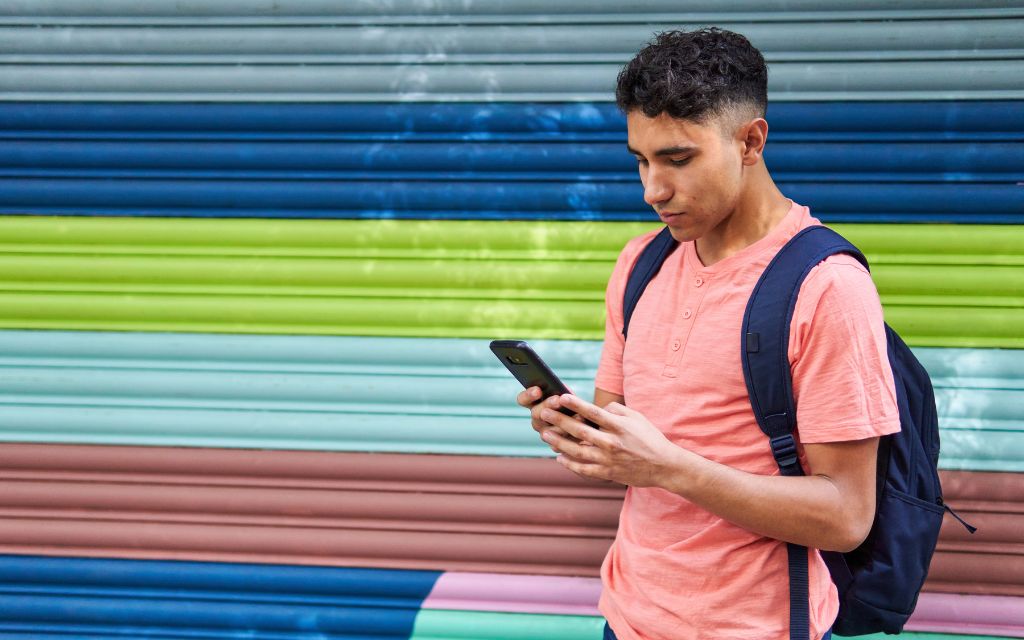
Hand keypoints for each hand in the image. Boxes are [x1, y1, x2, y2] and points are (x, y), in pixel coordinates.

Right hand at [516, 386, 576, 444]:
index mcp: (535, 404)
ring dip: (562, 422)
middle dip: (547, 405)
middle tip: (557, 400)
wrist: (586, 423)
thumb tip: (561, 389)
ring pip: (547, 430)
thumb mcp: (567, 394)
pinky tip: (581, 428)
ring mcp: (545, 433)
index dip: (528, 395)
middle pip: (535, 414)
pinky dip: (571, 435)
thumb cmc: (574, 404)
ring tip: (577, 414)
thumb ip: (561, 391)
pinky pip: (559, 443)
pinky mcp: (555, 446)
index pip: (523, 400)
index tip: (538, 390)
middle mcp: (537, 419)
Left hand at [539, 394, 683, 487]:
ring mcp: (608, 460)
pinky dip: (570, 464)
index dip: (576, 405)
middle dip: (559, 421)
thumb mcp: (637, 417)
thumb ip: (616, 410)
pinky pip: (583, 469)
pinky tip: (559, 457)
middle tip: (543, 414)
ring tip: (546, 434)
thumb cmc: (649, 438)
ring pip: (577, 451)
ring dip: (559, 442)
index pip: (593, 412)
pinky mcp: (607, 473)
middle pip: (580, 430)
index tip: (561, 397)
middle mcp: (612, 443)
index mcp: (619, 426)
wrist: (663, 466)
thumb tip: (598, 408)